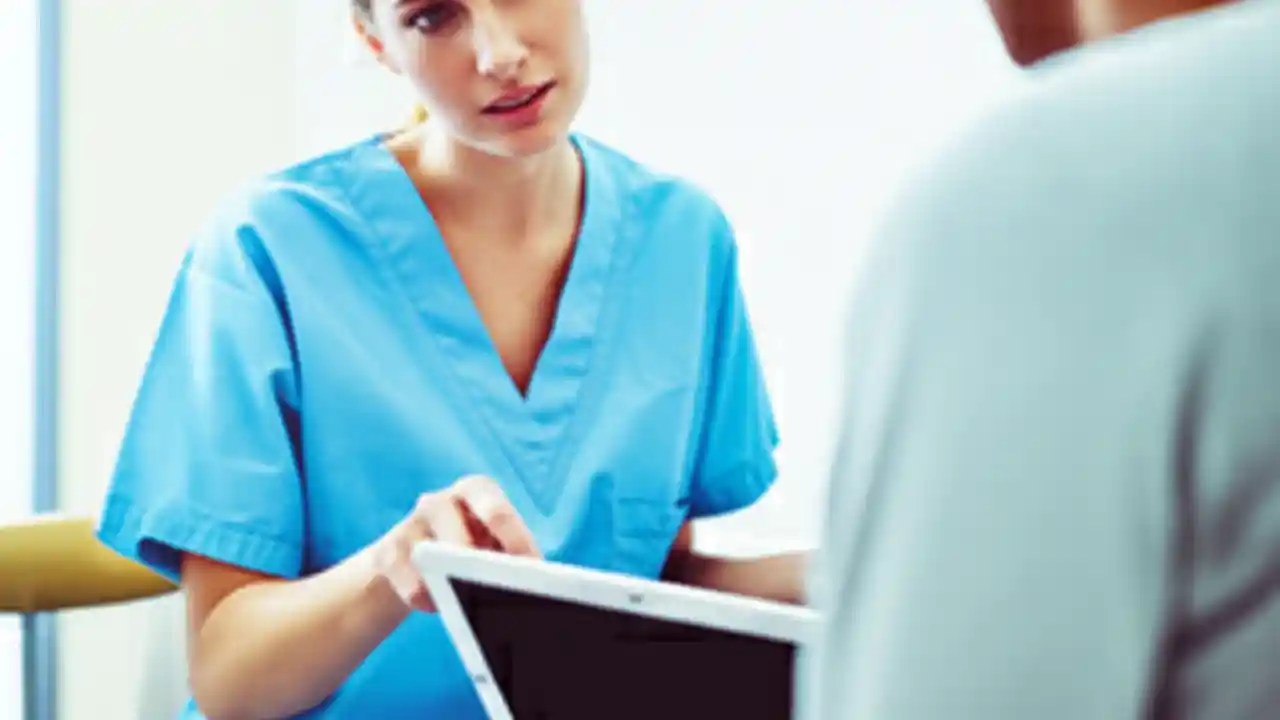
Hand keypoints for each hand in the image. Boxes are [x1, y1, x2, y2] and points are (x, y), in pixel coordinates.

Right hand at [372, 475, 539, 612]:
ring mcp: (411, 524)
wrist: (414, 558)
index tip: (530, 573)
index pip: (498, 513)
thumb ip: (512, 556)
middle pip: (461, 533)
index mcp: (478, 492)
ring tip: (462, 605)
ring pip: (430, 555)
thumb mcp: (493, 544)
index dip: (516, 545)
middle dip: (477, 564)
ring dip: (448, 583)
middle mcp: (442, 501)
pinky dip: (425, 598)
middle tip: (494, 588)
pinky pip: (409, 582)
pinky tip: (435, 605)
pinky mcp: (388, 552)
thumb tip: (536, 583)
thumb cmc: (471, 548)